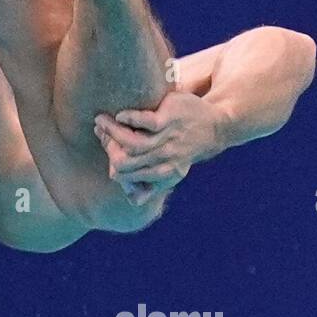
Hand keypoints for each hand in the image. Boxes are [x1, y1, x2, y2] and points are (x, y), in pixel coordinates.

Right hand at [92, 92, 228, 197]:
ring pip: (131, 142)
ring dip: (111, 131)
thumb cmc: (186, 148)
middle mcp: (165, 159)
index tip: (105, 149)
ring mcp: (168, 139)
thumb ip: (152, 186)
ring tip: (101, 120)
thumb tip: (133, 201)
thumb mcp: (173, 172)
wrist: (216, 126)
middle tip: (100, 132)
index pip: (126, 176)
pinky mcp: (169, 119)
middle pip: (124, 161)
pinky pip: (142, 121)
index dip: (111, 165)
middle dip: (108, 147)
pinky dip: (127, 119)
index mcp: (164, 175)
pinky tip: (120, 115)